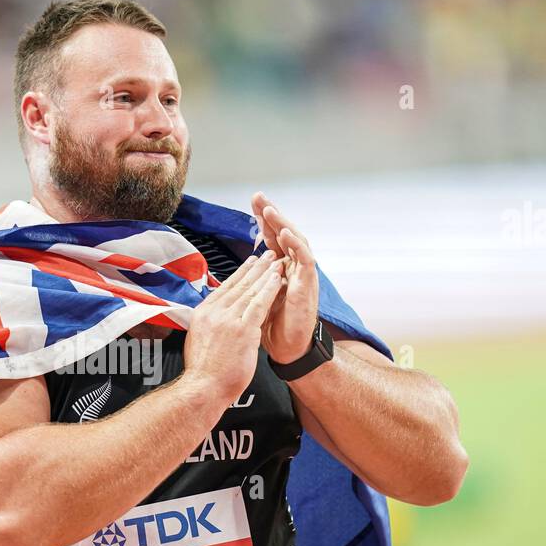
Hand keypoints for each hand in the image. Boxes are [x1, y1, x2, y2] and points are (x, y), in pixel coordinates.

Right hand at [183, 250, 285, 403]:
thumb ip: (209, 326)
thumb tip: (214, 320)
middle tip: (267, 256)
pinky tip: (277, 279)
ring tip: (276, 262)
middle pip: (238, 285)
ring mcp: (228, 319)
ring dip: (265, 274)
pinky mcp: (242, 329)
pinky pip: (259, 304)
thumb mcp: (198, 340)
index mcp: (202, 314)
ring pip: (250, 291)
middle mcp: (214, 312)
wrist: (203, 388)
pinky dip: (269, 289)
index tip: (250, 264)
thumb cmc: (203, 372)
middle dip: (255, 268)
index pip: (224, 288)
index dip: (240, 274)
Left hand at [251, 191, 319, 364]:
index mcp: (281, 268)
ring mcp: (303, 275)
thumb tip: (238, 270)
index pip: (271, 237)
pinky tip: (285, 233)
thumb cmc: (273, 326)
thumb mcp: (255, 297)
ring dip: (283, 224)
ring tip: (270, 209)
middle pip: (284, 233)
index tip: (251, 203)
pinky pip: (305, 259)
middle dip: (271, 215)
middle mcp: (294, 267)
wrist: (288, 349)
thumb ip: (251, 280)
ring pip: (296, 241)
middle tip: (258, 197)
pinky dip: (295, 245)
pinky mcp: (308, 285)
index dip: (263, 220)